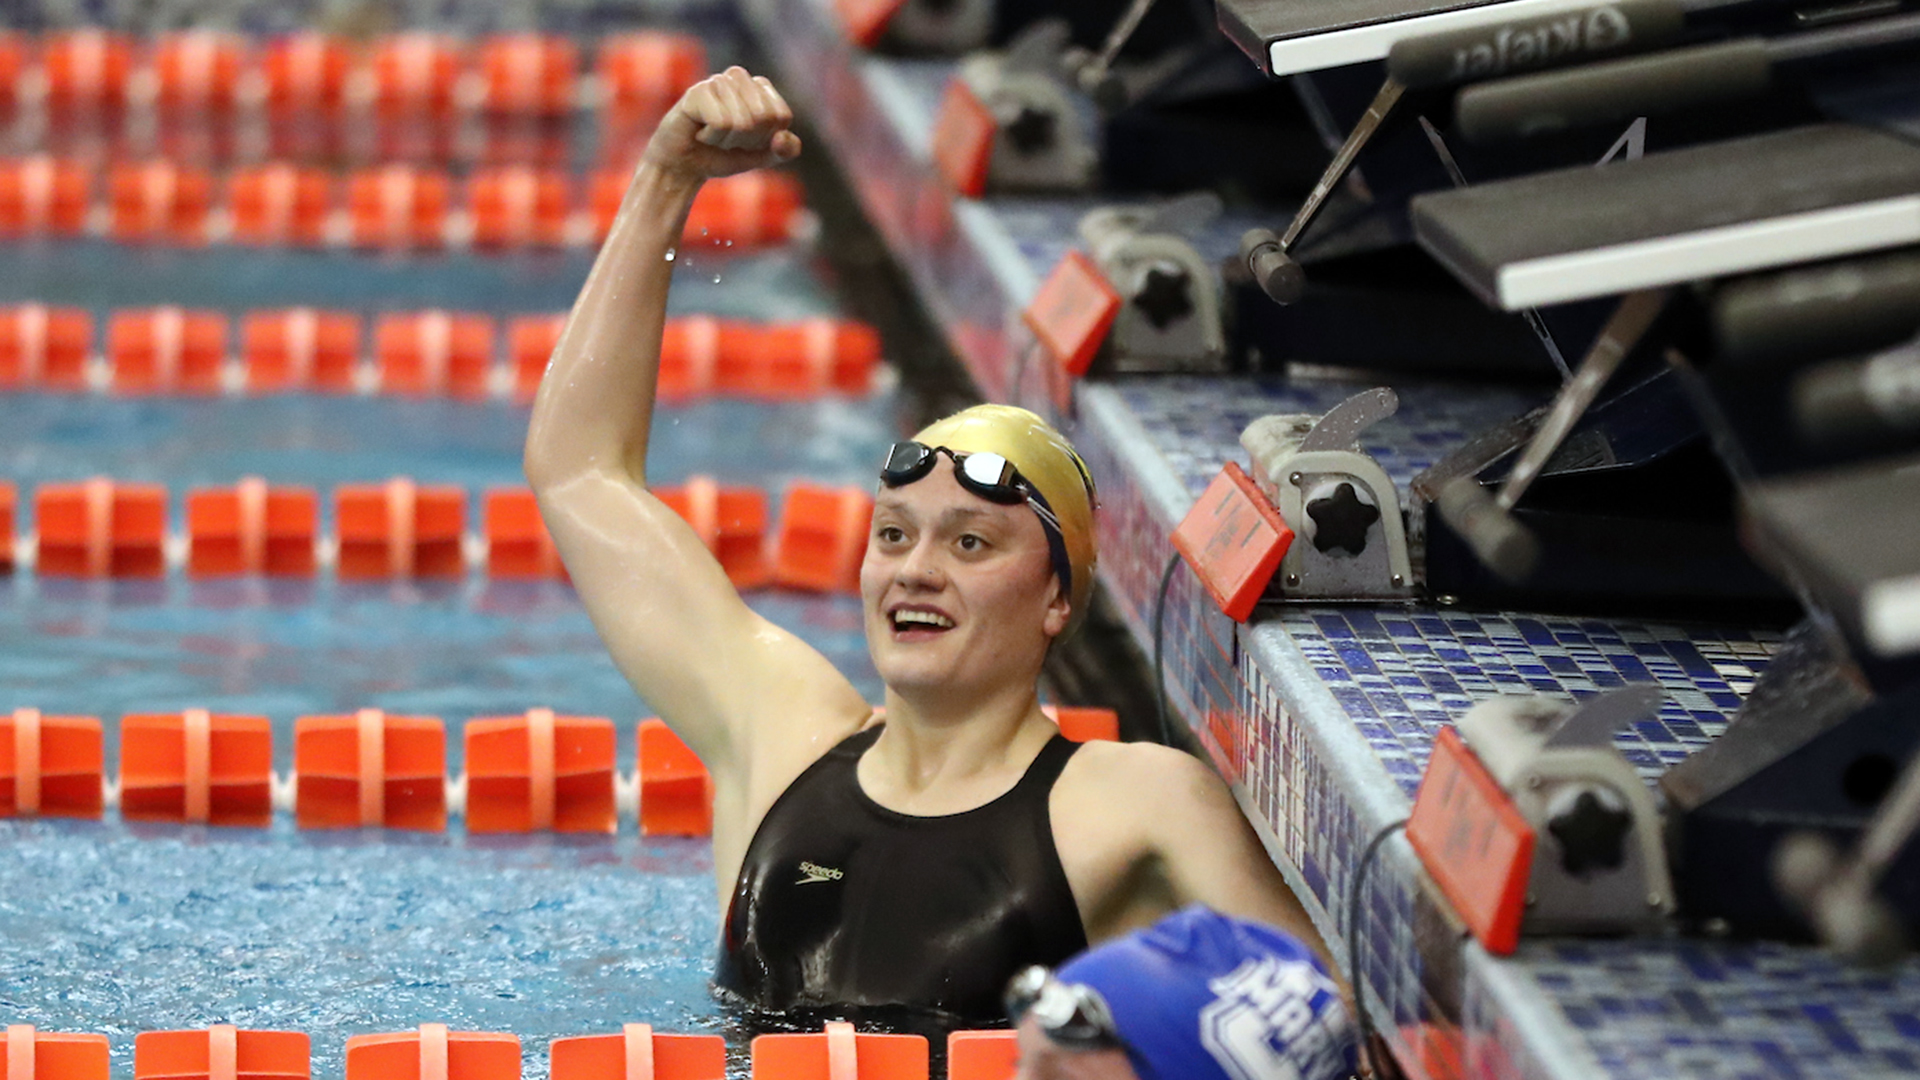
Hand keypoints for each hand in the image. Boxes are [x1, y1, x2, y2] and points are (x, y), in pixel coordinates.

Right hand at [644, 67, 801, 180]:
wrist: (684, 166)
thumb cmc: (723, 154)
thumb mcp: (762, 156)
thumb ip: (785, 150)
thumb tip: (783, 137)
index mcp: (761, 87)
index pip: (781, 115)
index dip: (766, 139)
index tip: (747, 141)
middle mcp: (739, 77)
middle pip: (763, 116)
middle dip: (747, 140)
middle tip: (727, 139)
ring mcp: (717, 81)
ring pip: (742, 122)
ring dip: (727, 140)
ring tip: (712, 135)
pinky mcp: (697, 91)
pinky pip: (721, 123)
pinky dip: (711, 138)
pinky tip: (699, 131)